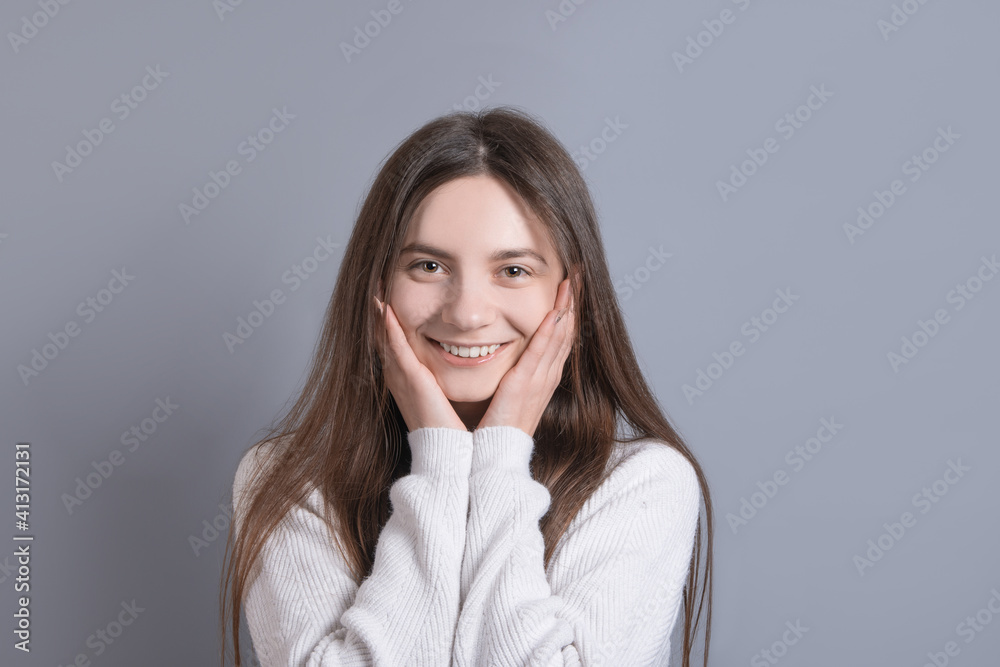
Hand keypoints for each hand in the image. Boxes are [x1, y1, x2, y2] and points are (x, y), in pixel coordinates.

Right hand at [373, 296, 467, 431]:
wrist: (451, 454)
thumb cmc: (454, 429)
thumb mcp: (449, 396)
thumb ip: (448, 379)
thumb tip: (466, 360)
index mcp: (410, 380)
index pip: (397, 344)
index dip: (390, 322)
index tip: (388, 298)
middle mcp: (401, 377)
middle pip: (385, 337)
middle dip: (380, 312)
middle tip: (376, 286)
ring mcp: (402, 377)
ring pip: (386, 337)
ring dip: (380, 312)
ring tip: (375, 288)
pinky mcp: (409, 380)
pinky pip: (395, 346)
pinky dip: (388, 326)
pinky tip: (382, 306)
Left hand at [476, 275, 576, 436]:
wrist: (487, 462)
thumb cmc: (488, 433)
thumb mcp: (499, 398)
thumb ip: (500, 377)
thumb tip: (486, 354)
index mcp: (538, 382)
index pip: (556, 340)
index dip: (563, 313)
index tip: (566, 288)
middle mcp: (543, 380)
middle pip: (564, 334)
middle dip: (571, 304)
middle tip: (576, 275)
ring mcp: (537, 384)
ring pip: (557, 339)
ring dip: (566, 309)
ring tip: (571, 283)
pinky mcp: (523, 388)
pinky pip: (540, 355)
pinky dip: (549, 332)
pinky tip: (555, 312)